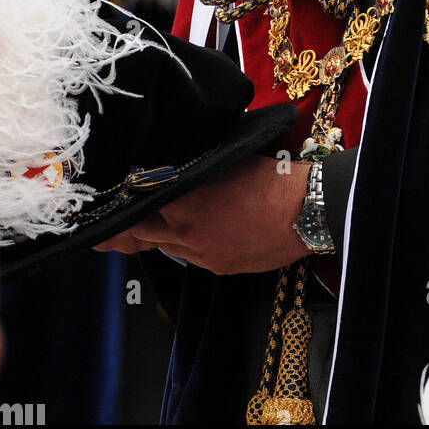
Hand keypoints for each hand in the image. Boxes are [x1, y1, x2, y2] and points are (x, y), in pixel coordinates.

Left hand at [93, 155, 310, 274]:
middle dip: (135, 221)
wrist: (305, 212)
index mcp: (186, 198)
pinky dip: (189, 244)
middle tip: (128, 213)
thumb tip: (180, 162)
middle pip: (142, 229)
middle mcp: (187, 229)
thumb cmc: (272, 179)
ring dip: (163, 231)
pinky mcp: (219, 266)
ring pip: (165, 245)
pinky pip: (191, 257)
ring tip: (168, 218)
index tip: (122, 191)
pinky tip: (200, 230)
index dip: (131, 194)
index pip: (142, 199)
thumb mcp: (229, 162)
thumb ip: (197, 167)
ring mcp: (201, 252)